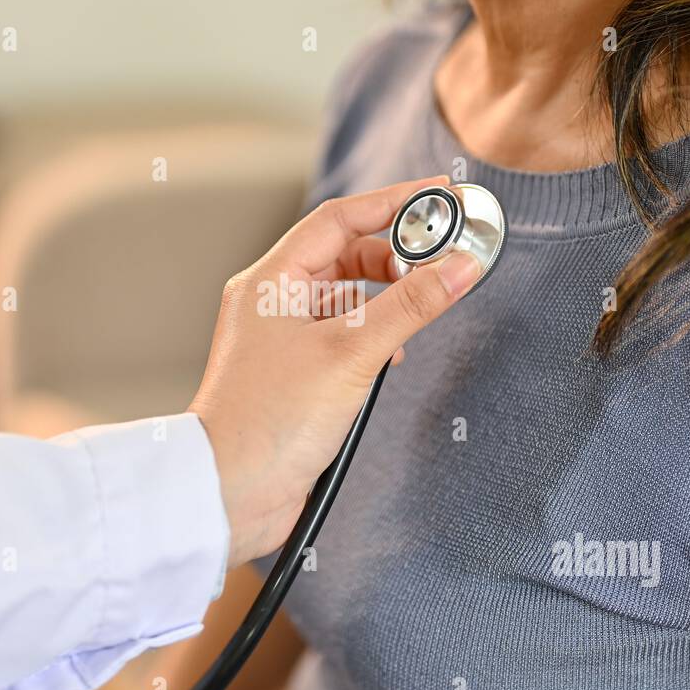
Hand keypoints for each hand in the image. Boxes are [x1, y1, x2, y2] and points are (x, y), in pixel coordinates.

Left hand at [190, 175, 481, 565]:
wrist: (228, 495)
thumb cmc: (270, 421)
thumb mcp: (352, 354)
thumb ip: (411, 306)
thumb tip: (461, 263)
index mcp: (270, 281)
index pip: (339, 220)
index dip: (393, 203)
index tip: (442, 194)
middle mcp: (270, 303)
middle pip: (343, 256)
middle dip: (394, 255)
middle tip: (441, 258)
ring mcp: (280, 340)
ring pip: (344, 298)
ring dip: (385, 300)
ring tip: (419, 310)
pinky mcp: (293, 375)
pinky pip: (340, 336)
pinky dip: (371, 337)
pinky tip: (390, 359)